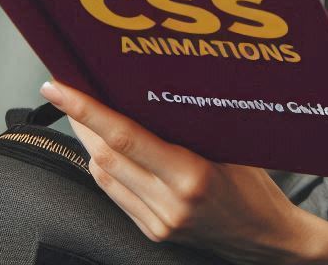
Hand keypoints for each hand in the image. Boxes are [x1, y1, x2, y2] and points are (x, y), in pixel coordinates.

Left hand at [40, 80, 316, 263]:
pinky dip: (106, 166)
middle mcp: (169, 202)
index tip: (60, 89)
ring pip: (104, 175)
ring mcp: (159, 221)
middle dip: (81, 120)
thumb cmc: (256, 185)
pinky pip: (116, 193)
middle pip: (106, 156)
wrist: (267, 238)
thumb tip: (151, 89)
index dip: (88, 110)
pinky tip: (106, 148)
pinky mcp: (153, 232)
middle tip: (66, 90)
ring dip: (89, 142)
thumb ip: (190, 124)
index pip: (125, 136)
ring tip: (84, 113)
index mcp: (192, 174)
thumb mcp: (230, 145)